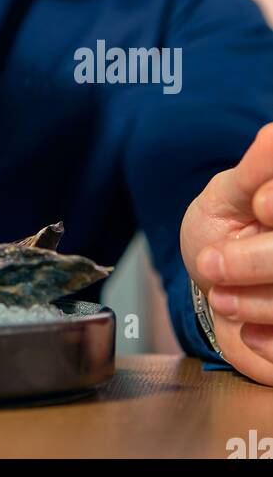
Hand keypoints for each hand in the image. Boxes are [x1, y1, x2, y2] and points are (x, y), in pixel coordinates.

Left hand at [181, 121, 272, 383]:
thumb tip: (272, 135)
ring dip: (254, 301)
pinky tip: (246, 330)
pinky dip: (267, 340)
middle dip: (253, 260)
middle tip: (211, 263)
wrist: (215, 286)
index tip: (260, 204)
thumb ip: (254, 171)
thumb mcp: (228, 193)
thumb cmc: (225, 230)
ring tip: (218, 295)